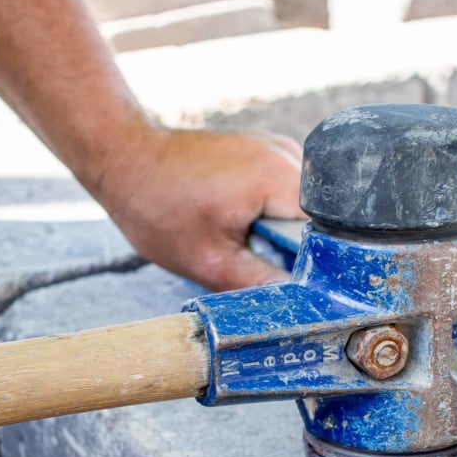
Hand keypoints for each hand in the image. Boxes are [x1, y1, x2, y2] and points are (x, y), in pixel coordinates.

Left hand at [97, 127, 305, 290]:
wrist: (125, 157)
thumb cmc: (156, 206)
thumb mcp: (210, 261)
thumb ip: (261, 285)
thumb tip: (302, 309)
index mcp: (278, 176)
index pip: (331, 229)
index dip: (321, 264)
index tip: (300, 286)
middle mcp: (287, 154)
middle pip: (321, 217)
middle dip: (298, 249)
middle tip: (258, 264)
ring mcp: (276, 148)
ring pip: (304, 208)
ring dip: (282, 233)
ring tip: (242, 241)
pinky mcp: (264, 152)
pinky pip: (285, 193)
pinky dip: (269, 215)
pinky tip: (239, 223)